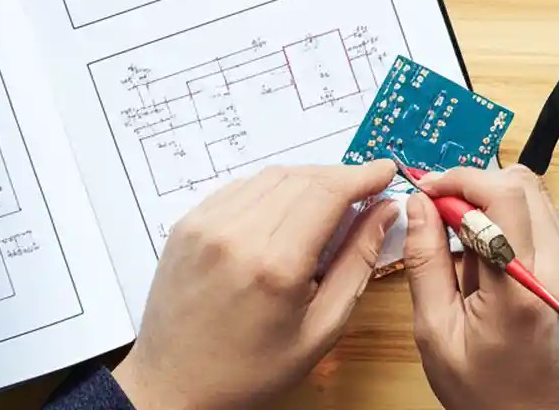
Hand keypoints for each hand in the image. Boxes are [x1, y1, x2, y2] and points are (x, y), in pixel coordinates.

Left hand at [113, 161, 399, 409]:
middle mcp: (237, 235)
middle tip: (362, 193)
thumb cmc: (250, 371)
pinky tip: (283, 214)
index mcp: (275, 265)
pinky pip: (240, 188)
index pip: (329, 192)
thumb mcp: (320, 329)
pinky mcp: (187, 224)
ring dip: (306, 181)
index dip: (363, 175)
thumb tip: (385, 212)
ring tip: (325, 205)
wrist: (174, 387)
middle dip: (339, 178)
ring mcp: (206, 225)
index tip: (385, 170)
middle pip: (302, 178)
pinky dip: (270, 191)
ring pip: (271, 176)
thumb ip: (357, 263)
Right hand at [404, 165, 558, 409]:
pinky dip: (512, 224)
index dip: (461, 180)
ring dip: (494, 204)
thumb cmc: (489, 395)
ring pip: (536, 199)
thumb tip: (418, 206)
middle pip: (524, 185)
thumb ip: (426, 261)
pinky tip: (489, 259)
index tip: (429, 190)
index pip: (503, 195)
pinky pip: (545, 224)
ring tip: (463, 243)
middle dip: (475, 186)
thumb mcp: (437, 333)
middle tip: (441, 211)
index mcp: (522, 288)